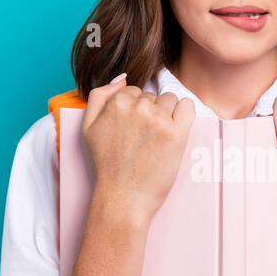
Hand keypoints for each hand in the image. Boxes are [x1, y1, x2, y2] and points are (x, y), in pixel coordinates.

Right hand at [82, 74, 195, 225]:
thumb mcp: (88, 127)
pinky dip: (184, 117)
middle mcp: (137, 107)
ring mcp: (158, 119)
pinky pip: (188, 107)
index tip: (133, 131)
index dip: (135, 112)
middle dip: (150, 113)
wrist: (123, 198)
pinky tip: (175, 133)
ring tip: (157, 139)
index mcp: (116, 103)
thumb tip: (122, 78)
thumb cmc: (106, 165)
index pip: (135, 92)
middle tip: (143, 140)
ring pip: (170, 100)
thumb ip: (100, 96)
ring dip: (167, 115)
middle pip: (153, 96)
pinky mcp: (176, 133)